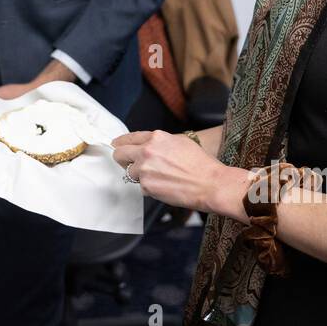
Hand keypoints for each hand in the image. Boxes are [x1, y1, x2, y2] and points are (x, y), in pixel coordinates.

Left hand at [110, 130, 250, 218]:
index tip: (117, 145)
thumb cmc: (200, 164)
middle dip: (123, 159)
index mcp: (156, 137)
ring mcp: (145, 169)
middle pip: (119, 154)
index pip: (128, 138)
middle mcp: (147, 151)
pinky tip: (164, 186)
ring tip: (158, 178)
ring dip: (139, 176)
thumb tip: (146, 145)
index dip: (121, 143)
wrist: (210, 183)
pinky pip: (141, 187)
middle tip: (129, 164)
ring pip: (129, 173)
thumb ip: (159, 142)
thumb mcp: (180, 142)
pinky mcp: (147, 186)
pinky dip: (149, 188)